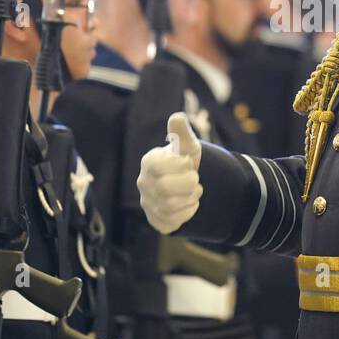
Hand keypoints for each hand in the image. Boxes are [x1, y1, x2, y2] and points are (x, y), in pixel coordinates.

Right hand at [137, 112, 202, 233]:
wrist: (189, 183)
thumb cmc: (186, 161)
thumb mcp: (187, 145)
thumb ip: (182, 132)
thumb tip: (177, 117)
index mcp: (149, 162)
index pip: (160, 166)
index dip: (181, 166)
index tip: (187, 163)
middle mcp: (143, 183)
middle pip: (165, 189)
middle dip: (189, 183)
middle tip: (194, 179)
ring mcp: (147, 203)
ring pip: (170, 207)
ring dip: (190, 197)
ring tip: (192, 190)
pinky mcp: (156, 220)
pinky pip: (173, 222)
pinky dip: (188, 212)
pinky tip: (187, 203)